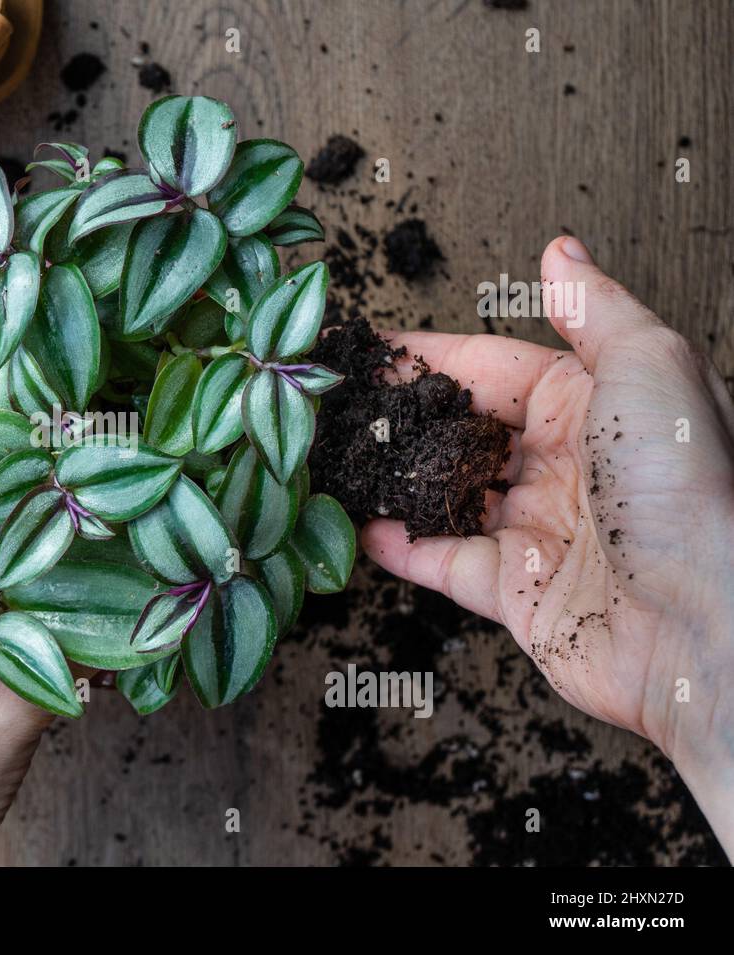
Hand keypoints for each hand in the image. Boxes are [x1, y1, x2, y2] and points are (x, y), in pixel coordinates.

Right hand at [362, 236, 733, 854]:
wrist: (704, 620)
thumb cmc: (689, 487)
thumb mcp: (650, 366)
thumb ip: (594, 309)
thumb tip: (563, 250)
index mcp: (594, 406)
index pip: (494, 368)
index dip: (433, 358)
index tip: (376, 350)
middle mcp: (563, 466)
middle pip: (464, 430)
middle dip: (405, 416)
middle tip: (343, 401)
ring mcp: (535, 531)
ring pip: (445, 494)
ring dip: (395, 477)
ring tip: (341, 457)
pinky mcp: (514, 592)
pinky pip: (443, 562)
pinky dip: (400, 546)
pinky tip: (362, 525)